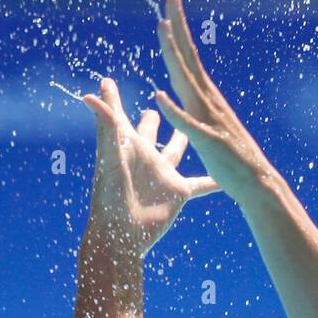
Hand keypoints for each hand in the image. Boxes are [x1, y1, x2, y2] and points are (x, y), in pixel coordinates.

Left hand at [82, 76, 218, 256]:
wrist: (125, 235)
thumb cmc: (111, 196)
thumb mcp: (110, 156)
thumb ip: (106, 123)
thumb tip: (90, 95)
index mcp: (128, 145)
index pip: (118, 115)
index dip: (112, 98)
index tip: (107, 81)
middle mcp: (146, 156)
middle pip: (150, 130)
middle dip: (154, 117)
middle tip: (160, 102)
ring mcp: (164, 173)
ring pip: (177, 150)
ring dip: (186, 138)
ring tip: (195, 125)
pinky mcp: (179, 191)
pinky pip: (201, 184)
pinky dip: (214, 180)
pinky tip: (228, 176)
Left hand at [154, 0, 275, 206]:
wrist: (258, 185)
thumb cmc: (235, 163)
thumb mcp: (211, 133)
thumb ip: (198, 116)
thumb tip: (187, 102)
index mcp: (207, 100)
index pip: (190, 59)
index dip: (179, 33)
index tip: (171, 6)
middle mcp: (209, 102)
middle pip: (189, 59)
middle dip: (179, 27)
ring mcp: (209, 120)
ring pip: (187, 82)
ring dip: (173, 55)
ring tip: (161, 29)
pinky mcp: (208, 142)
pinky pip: (188, 124)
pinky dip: (175, 110)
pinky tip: (160, 96)